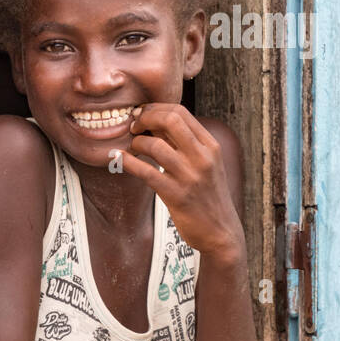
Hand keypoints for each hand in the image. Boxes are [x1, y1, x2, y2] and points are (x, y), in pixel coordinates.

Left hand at [117, 103, 243, 261]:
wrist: (221, 231)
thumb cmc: (207, 195)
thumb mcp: (206, 164)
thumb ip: (186, 143)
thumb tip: (155, 122)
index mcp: (210, 145)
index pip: (180, 111)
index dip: (155, 108)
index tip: (141, 114)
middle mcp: (203, 157)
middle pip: (169, 119)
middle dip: (145, 117)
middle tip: (132, 127)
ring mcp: (190, 176)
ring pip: (154, 144)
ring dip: (136, 142)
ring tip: (132, 148)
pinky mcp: (176, 195)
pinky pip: (146, 172)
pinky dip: (127, 162)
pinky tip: (118, 158)